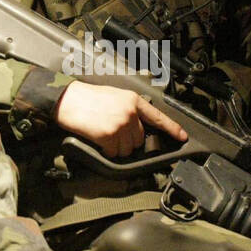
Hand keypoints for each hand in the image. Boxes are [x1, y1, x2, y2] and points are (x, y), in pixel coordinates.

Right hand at [54, 82, 187, 157]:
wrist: (68, 99)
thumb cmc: (88, 98)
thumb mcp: (115, 96)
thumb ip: (130, 109)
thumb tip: (138, 127)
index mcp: (133, 100)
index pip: (158, 117)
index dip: (172, 129)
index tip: (182, 137)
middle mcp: (130, 112)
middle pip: (139, 139)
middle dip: (127, 141)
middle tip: (111, 131)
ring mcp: (120, 124)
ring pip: (127, 149)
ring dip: (116, 148)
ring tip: (103, 133)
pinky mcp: (109, 136)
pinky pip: (114, 153)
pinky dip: (106, 151)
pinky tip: (98, 139)